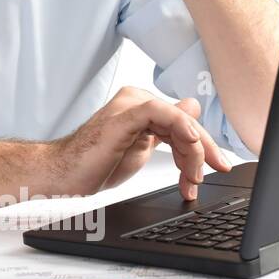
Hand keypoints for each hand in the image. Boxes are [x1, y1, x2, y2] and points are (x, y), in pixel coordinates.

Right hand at [48, 86, 232, 200]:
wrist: (63, 175)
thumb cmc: (95, 164)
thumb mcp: (142, 148)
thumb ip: (166, 130)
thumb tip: (190, 108)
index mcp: (141, 107)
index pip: (184, 121)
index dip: (203, 146)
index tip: (215, 167)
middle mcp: (136, 100)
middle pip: (186, 120)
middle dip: (203, 151)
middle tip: (209, 174)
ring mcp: (129, 105)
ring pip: (180, 119)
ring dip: (193, 151)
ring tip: (191, 178)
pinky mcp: (124, 115)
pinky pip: (161, 113)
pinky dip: (181, 126)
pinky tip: (191, 144)